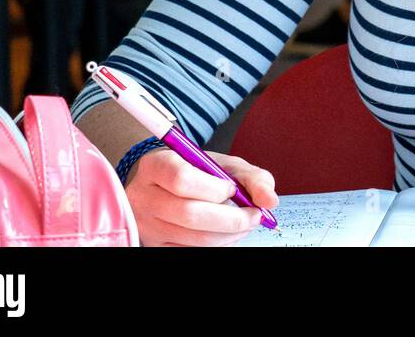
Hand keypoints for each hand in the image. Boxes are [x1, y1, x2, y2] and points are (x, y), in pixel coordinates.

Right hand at [124, 148, 278, 245]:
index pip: (182, 179)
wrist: (164, 185)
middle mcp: (144, 196)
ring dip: (229, 234)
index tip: (233, 189)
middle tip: (255, 215)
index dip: (214, 188)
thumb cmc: (197, 171)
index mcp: (157, 165)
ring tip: (245, 223)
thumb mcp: (224, 164)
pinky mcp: (154, 244)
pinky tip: (227, 233)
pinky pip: (191, 250)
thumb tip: (270, 200)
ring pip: (193, 237)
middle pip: (189, 213)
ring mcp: (147, 224)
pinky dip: (218, 244)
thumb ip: (251, 177)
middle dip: (232, 218)